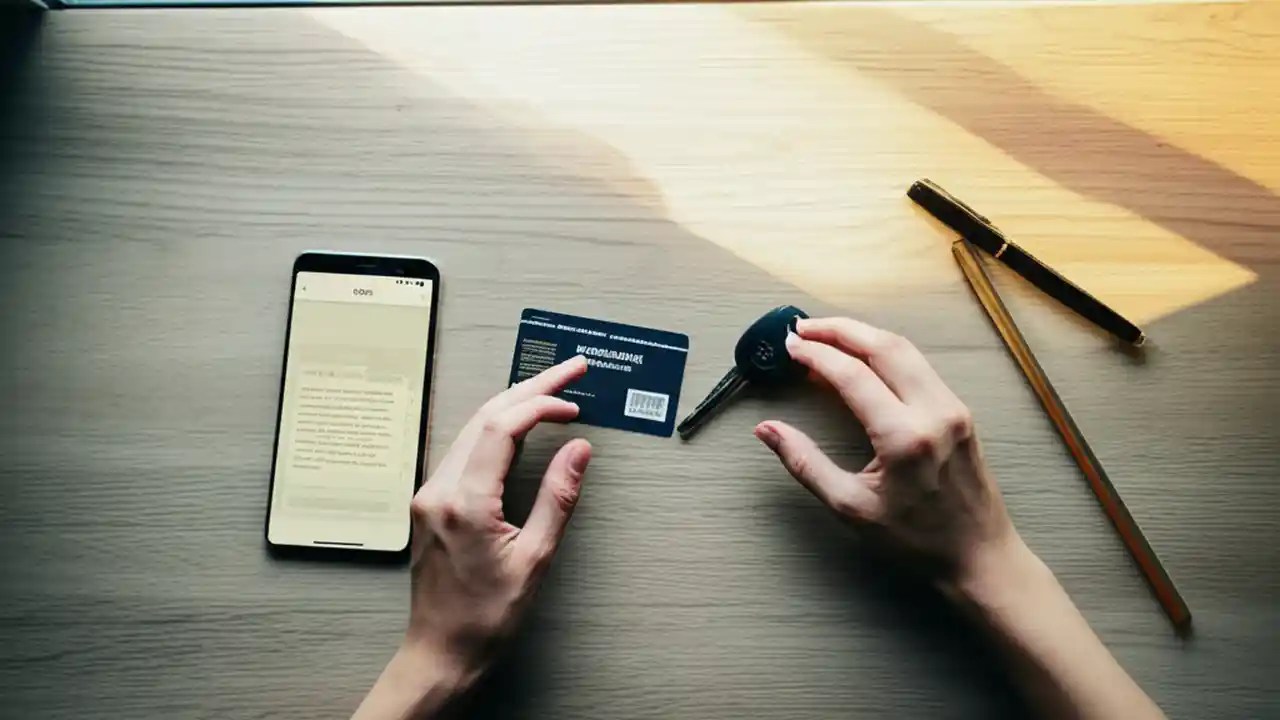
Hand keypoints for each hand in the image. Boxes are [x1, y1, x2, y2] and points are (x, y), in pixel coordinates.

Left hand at [408, 356, 591, 687]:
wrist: (440, 652)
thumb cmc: (485, 617)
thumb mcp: (534, 559)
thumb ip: (558, 498)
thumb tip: (579, 450)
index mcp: (463, 502)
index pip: (502, 427)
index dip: (541, 405)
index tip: (574, 404)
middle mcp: (438, 490)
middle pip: (486, 417)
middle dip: (531, 388)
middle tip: (572, 370)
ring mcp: (429, 494)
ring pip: (473, 428)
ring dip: (514, 404)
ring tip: (553, 389)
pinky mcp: (430, 502)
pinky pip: (465, 449)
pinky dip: (497, 428)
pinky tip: (520, 424)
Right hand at [754, 317, 1020, 592]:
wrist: (980, 557)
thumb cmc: (917, 541)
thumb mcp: (850, 507)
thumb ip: (805, 463)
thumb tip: (768, 431)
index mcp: (904, 438)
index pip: (853, 376)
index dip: (816, 355)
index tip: (790, 347)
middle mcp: (934, 413)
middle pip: (883, 346)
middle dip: (838, 329)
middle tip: (803, 328)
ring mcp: (952, 408)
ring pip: (905, 349)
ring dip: (863, 335)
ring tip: (826, 335)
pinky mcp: (960, 411)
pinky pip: (919, 366)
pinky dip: (885, 352)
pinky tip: (862, 359)